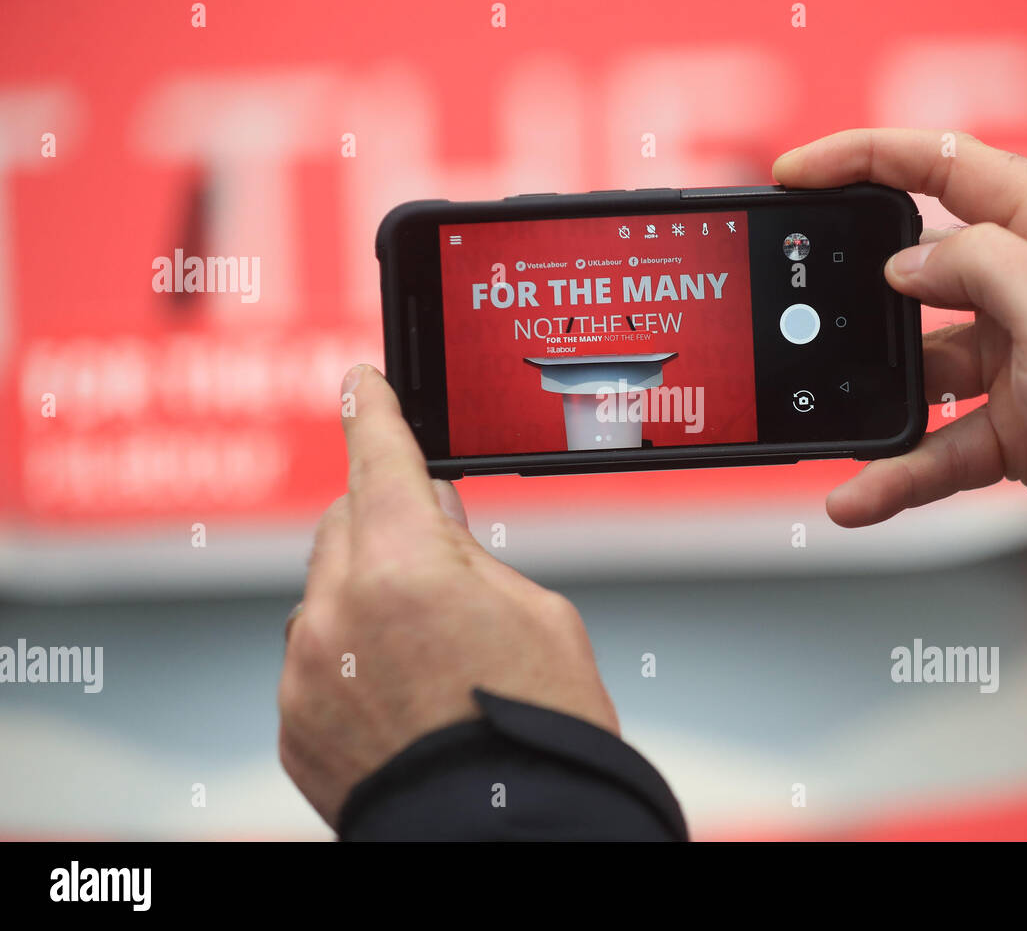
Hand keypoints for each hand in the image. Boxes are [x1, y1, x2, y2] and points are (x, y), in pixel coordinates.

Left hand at [278, 364, 617, 828]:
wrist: (505, 837)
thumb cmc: (541, 731)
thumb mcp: (538, 615)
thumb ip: (470, 552)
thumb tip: (433, 512)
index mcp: (406, 566)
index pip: (380, 458)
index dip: (373, 410)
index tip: (359, 381)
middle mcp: (337, 611)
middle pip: (347, 522)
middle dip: (386, 523)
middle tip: (438, 564)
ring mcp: (306, 671)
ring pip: (324, 590)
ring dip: (363, 592)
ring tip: (426, 650)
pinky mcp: (294, 722)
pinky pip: (313, 656)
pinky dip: (348, 654)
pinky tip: (399, 692)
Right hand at [773, 129, 1026, 589]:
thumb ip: (974, 265)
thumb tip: (905, 264)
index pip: (949, 168)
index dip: (868, 158)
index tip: (801, 172)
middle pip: (924, 269)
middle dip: (864, 294)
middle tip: (806, 306)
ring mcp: (1017, 362)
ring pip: (920, 369)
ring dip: (878, 403)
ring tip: (838, 425)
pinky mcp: (1007, 427)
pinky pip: (933, 443)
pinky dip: (897, 470)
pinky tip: (860, 493)